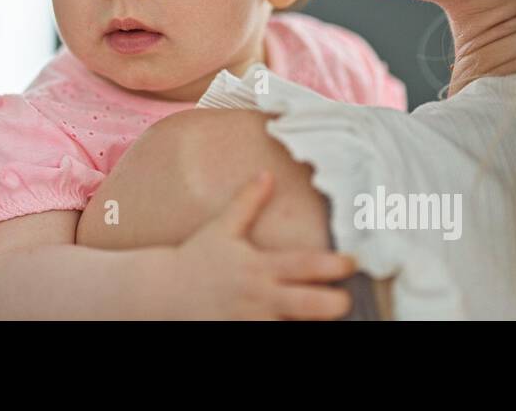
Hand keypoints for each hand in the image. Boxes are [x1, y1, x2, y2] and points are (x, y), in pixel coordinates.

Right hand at [169, 170, 355, 319]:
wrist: (161, 293)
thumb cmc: (196, 258)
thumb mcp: (221, 228)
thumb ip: (247, 202)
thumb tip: (266, 174)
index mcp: (258, 267)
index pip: (303, 264)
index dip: (332, 264)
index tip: (353, 261)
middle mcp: (259, 297)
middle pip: (307, 305)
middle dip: (333, 304)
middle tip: (347, 300)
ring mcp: (251, 323)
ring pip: (294, 329)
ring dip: (313, 325)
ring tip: (330, 320)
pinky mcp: (240, 337)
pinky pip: (271, 341)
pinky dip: (287, 333)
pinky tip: (303, 329)